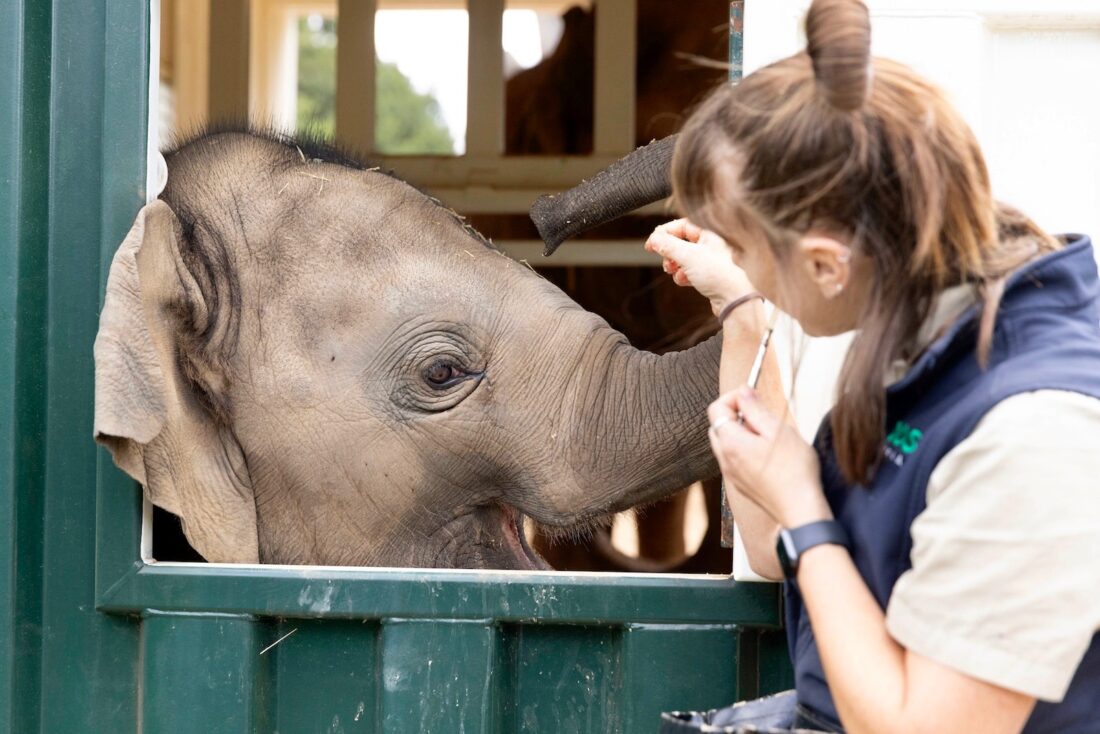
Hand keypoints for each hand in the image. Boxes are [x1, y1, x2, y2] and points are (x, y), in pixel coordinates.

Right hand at [645, 219, 754, 314]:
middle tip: (666, 261)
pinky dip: (683, 275)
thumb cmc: (717, 274)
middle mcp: (711, 243)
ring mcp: (710, 259)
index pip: (681, 225)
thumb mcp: (687, 255)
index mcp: (710, 232)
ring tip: (674, 272)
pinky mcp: (709, 274)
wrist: (733, 299)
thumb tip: (653, 239)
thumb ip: (667, 245)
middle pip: (680, 242)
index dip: (664, 233)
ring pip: (683, 257)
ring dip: (674, 265)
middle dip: (669, 252)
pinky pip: (689, 270)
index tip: (651, 244)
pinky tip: (685, 281)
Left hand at [708, 386, 831, 527]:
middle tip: (761, 416)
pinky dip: (743, 448)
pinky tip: (767, 453)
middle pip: (717, 425)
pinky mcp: (740, 484)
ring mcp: (731, 474)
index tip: (753, 397)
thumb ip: (756, 409)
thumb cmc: (794, 471)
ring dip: (740, 432)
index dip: (733, 397)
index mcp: (731, 443)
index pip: (716, 409)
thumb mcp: (778, 431)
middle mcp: (725, 459)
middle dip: (735, 414)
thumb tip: (742, 391)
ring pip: (724, 443)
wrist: (800, 510)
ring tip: (767, 435)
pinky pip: (733, 458)